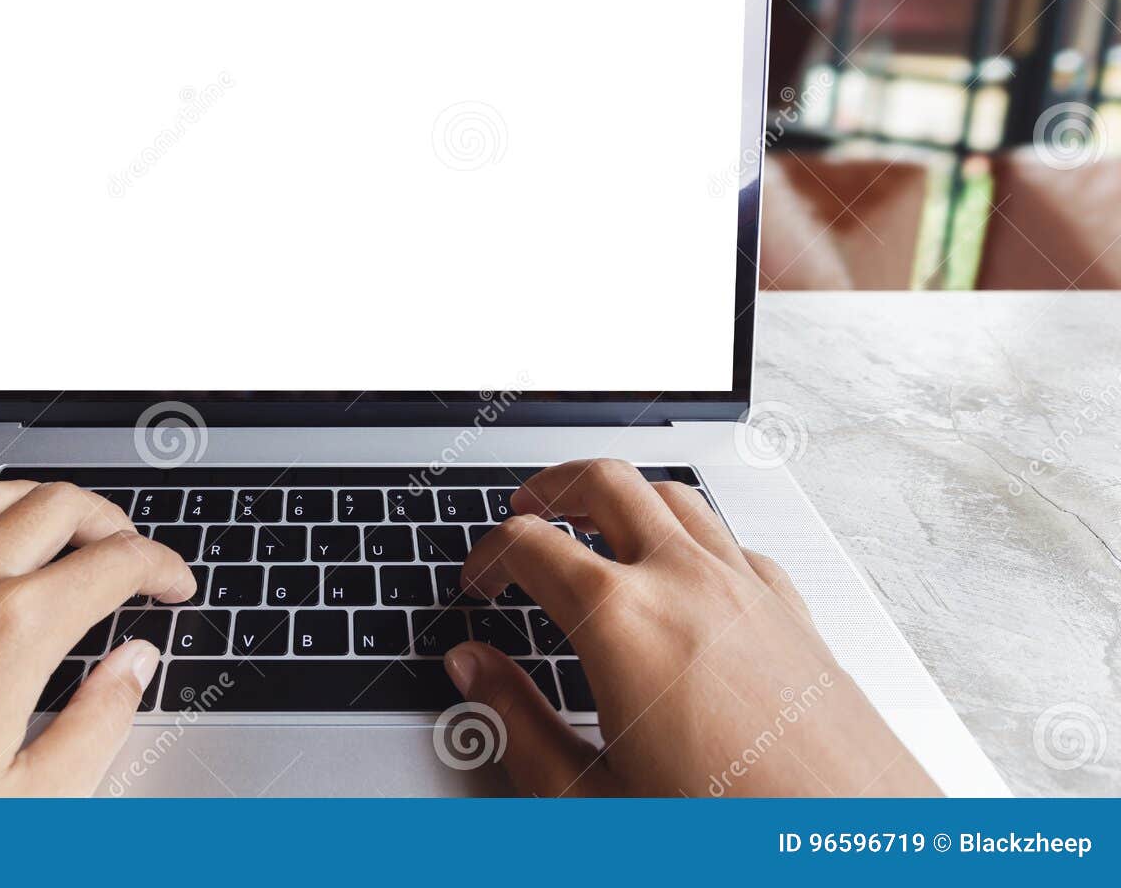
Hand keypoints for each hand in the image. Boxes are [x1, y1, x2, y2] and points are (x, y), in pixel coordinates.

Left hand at [0, 481, 194, 795]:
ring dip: (45, 503)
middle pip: (60, 507)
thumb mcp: (32, 801)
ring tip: (72, 531)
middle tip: (136, 556)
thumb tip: (134, 668)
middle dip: (114, 521)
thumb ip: (99, 724)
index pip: (115, 562)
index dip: (162, 566)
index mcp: (16, 630)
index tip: (176, 586)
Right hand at [446, 459, 937, 796]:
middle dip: (552, 485)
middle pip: (604, 481)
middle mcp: (686, 582)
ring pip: (672, 495)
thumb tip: (475, 670)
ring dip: (622, 498)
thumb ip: (518, 724)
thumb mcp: (591, 798)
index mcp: (621, 620)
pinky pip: (732, 540)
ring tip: (595, 522)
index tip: (479, 581)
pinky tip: (684, 573)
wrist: (856, 852)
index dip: (487, 555)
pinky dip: (691, 537)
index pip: (527, 544)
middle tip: (526, 509)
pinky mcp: (792, 611)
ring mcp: (747, 588)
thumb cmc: (731, 833)